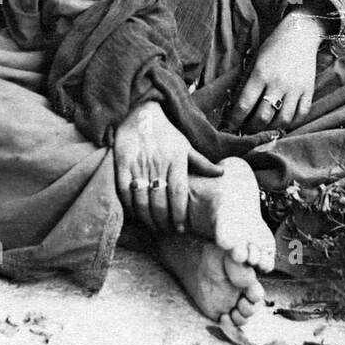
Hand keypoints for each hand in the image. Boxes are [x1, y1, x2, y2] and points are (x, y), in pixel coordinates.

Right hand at [113, 101, 223, 232]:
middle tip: (166, 231)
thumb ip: (201, 162)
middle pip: (159, 201)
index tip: (180, 228)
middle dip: (163, 221)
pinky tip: (135, 214)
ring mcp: (139, 164)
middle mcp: (158, 163)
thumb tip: (222, 173)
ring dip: (147, 217)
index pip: (179, 193)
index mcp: (176, 160)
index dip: (179, 214)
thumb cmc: (166, 132)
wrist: (141, 112)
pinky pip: (124, 190)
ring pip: (141, 199)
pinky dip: (129, 205)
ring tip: (152, 226)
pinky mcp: (122, 163)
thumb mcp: (185, 145)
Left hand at [227, 11, 325, 133]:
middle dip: (251, 129)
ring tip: (263, 131)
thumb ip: (246, 83)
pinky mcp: (309, 90)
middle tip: (245, 132)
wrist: (300, 34)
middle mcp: (278, 83)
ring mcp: (295, 88)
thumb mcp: (255, 61)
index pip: (244, 105)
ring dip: (270, 130)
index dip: (234, 121)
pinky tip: (281, 124)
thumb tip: (235, 108)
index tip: (228, 128)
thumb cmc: (272, 47)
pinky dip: (291, 123)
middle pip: (262, 117)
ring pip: (282, 121)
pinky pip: (301, 115)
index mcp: (260, 74)